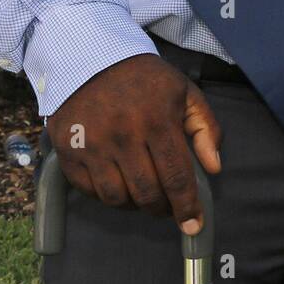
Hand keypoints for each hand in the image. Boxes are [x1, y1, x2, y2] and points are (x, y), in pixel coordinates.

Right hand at [44, 54, 222, 235]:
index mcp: (157, 120)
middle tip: (169, 208)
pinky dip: (108, 196)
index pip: (176, 176)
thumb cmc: (145, 79)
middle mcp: (124, 136)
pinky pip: (90, 191)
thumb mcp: (184, 92)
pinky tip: (120, 184)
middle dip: (162, 208)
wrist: (91, 59)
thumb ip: (205, 128)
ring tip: (144, 195)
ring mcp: (93, 146)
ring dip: (135, 205)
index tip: (193, 224)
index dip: (187, 206)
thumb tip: (214, 167)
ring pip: (117, 198)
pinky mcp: (70, 152)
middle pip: (147, 193)